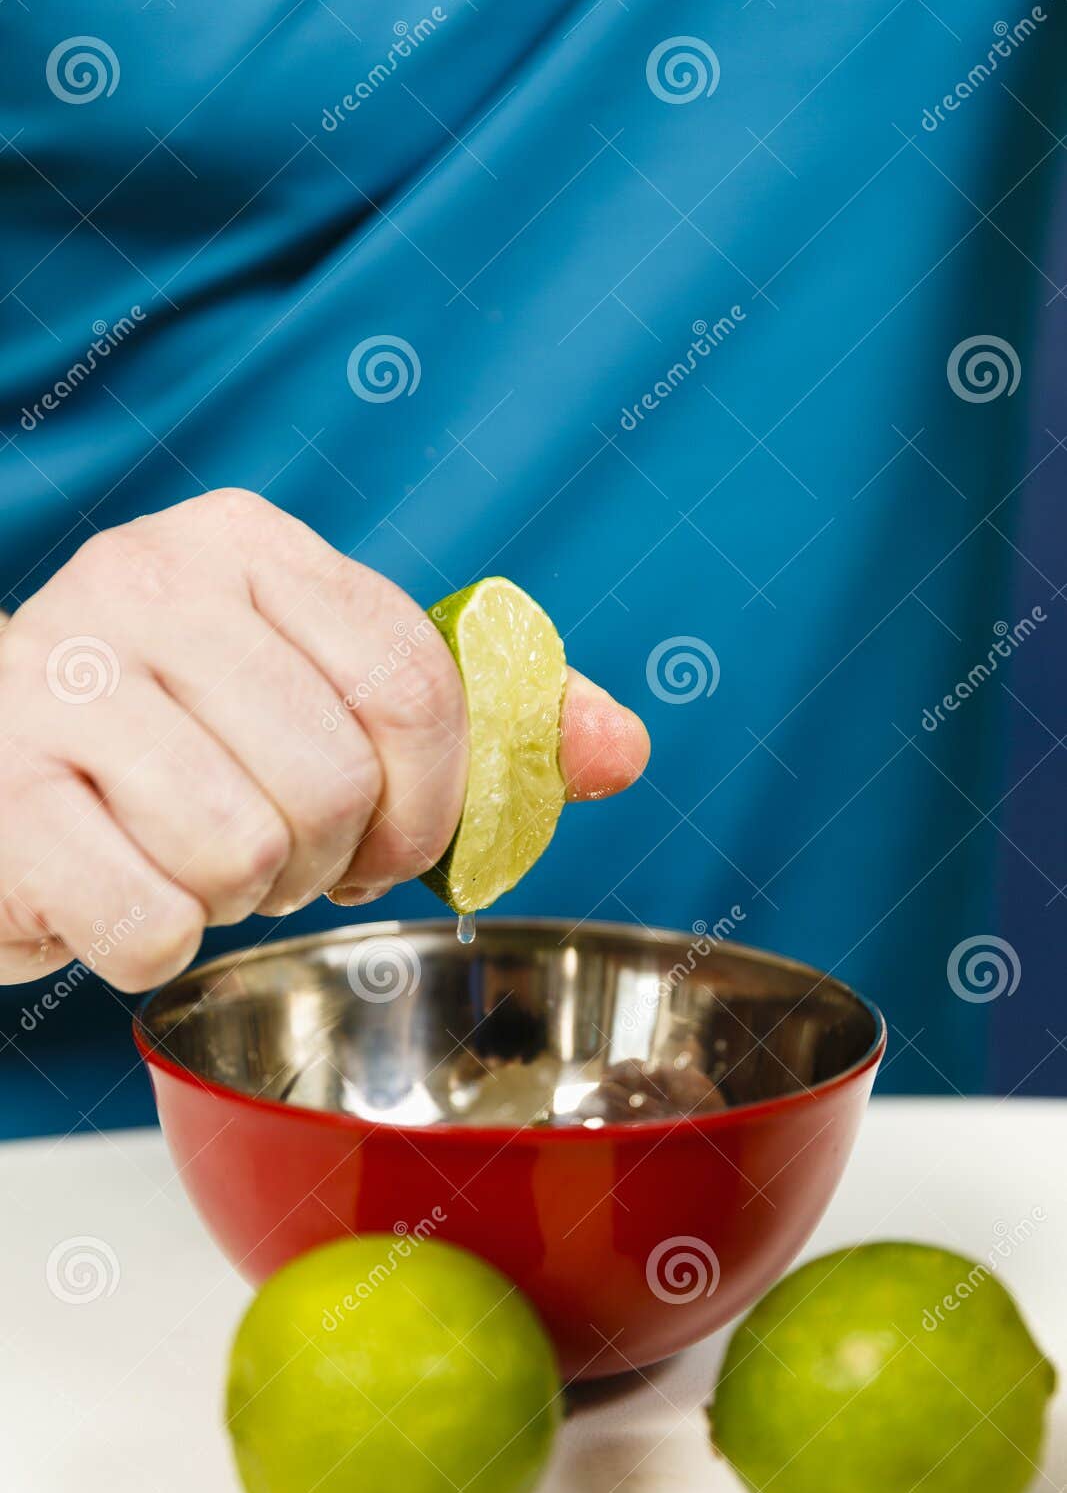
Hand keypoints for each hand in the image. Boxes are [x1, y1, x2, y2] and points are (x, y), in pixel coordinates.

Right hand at [0, 490, 648, 989]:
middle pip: (335, 779)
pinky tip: (117, 891)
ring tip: (189, 862)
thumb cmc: (167, 740)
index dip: (432, 800)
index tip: (393, 840)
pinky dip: (153, 945)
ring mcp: (60, 683)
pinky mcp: (3, 796)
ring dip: (237, 897)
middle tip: (273, 853)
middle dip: (325, 858)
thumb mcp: (316, 693)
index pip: (416, 685)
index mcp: (246, 547)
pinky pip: (150, 921)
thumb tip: (620, 749)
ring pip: (244, 852)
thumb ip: (471, 717)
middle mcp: (147, 586)